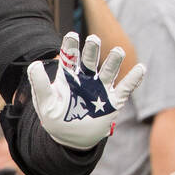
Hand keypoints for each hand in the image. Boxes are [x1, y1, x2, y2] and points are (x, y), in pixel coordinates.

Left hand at [28, 32, 144, 150]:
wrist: (71, 138)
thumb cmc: (56, 118)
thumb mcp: (44, 103)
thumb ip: (40, 84)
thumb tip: (34, 65)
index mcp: (69, 76)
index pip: (70, 56)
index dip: (71, 45)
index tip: (72, 35)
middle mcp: (86, 78)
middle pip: (91, 59)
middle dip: (93, 50)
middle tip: (93, 40)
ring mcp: (100, 88)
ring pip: (109, 71)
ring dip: (114, 61)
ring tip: (118, 51)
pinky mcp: (112, 101)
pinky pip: (125, 88)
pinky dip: (133, 79)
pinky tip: (140, 69)